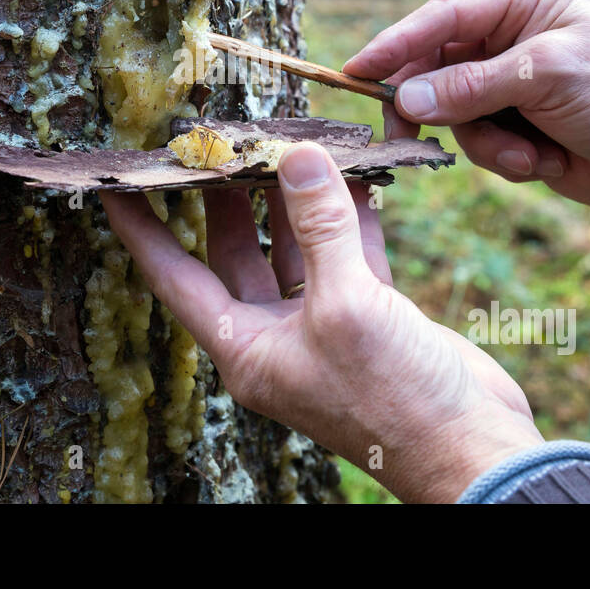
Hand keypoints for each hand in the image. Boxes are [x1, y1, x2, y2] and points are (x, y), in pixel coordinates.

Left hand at [100, 142, 542, 502]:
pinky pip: (349, 251)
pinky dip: (353, 213)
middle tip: (217, 143)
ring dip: (294, 199)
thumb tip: (297, 157)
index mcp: (246, 347)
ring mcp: (324, 324)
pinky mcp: (372, 313)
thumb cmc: (395, 399)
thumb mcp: (347, 306)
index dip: (144, 233)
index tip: (117, 190)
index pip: (176, 279)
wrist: (472, 447)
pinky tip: (356, 170)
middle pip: (235, 254)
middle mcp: (276, 335)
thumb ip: (320, 226)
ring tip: (284, 140)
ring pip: (296, 247)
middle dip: (226, 199)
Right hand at [343, 0, 589, 265]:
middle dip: (433, 104)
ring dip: (481, 141)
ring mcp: (508, 78)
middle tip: (404, 132)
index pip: (446, 14)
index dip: (398, 43)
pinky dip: (499, 157)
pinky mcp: (510, 120)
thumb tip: (405, 99)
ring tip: (523, 155)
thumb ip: (470, 87)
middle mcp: (512, 32)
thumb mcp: (545, 80)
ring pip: (450, 110)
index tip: (356, 69)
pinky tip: (540, 161)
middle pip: (436, 63)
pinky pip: (472, 139)